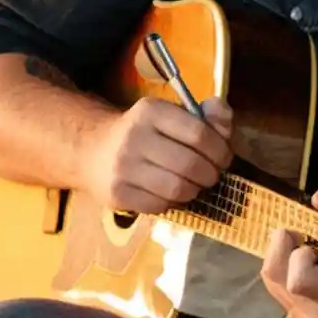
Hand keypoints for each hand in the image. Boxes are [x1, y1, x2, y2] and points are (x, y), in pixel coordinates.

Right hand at [83, 96, 232, 213]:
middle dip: (211, 174)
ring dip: (195, 190)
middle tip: (212, 175)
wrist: (93, 150)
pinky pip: (160, 205)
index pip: (199, 133)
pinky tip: (172, 193)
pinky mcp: (117, 194)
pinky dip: (174, 202)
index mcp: (151, 111)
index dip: (220, 150)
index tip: (223, 158)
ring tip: (194, 185)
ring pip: (177, 188)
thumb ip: (207, 115)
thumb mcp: (173, 114)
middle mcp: (134, 137)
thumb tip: (223, 119)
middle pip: (190, 164)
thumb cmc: (145, 133)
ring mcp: (123, 167)